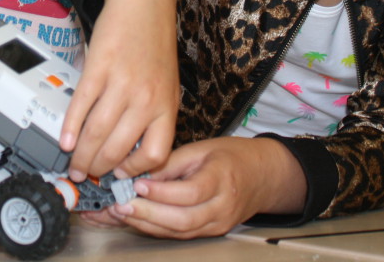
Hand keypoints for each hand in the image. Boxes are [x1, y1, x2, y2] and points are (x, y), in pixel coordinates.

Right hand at [61, 0, 178, 180]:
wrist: (144, 3)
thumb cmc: (155, 44)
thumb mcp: (168, 84)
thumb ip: (155, 115)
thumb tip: (134, 149)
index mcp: (167, 105)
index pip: (155, 154)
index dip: (135, 170)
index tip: (119, 174)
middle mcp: (147, 98)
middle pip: (119, 148)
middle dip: (99, 169)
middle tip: (86, 175)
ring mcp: (122, 83)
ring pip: (98, 132)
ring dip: (82, 155)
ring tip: (73, 164)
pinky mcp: (100, 67)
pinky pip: (82, 106)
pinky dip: (70, 127)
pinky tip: (65, 140)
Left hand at [107, 137, 306, 238]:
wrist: (263, 176)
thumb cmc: (231, 156)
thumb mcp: (202, 149)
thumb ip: (171, 163)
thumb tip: (138, 173)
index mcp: (222, 179)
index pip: (191, 192)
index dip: (162, 192)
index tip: (137, 184)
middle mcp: (223, 207)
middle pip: (183, 219)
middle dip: (149, 214)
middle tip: (121, 205)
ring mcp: (219, 224)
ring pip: (180, 231)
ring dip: (148, 224)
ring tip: (121, 213)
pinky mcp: (212, 232)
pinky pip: (181, 234)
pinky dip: (156, 229)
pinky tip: (136, 220)